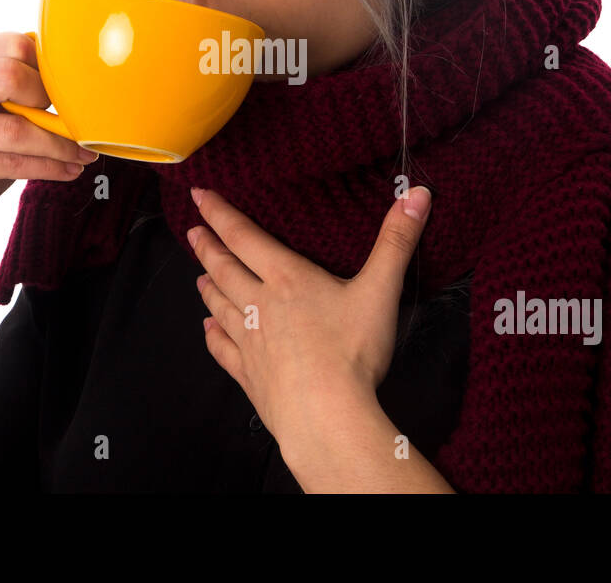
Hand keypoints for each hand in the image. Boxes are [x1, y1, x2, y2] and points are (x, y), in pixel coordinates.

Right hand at [0, 31, 97, 259]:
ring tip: (82, 154)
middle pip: (7, 74)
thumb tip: (77, 75)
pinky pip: (11, 163)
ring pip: (14, 128)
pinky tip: (68, 171)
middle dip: (48, 99)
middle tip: (69, 121)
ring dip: (59, 144)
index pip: (10, 43)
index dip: (46, 66)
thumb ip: (21, 90)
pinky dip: (48, 168)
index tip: (65, 91)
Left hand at [188, 184, 432, 443]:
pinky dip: (213, 336)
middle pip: (225, 269)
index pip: (244, 237)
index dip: (219, 213)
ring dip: (208, 288)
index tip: (199, 195)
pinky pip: (223, 349)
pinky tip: (209, 329)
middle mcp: (259, 305)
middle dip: (207, 247)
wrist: (325, 417)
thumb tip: (417, 194)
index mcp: (286, 279)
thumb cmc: (351, 352)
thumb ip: (396, 241)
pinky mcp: (249, 375)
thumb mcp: (380, 290)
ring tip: (199, 276)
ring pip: (220, 306)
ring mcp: (250, 342)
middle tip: (193, 231)